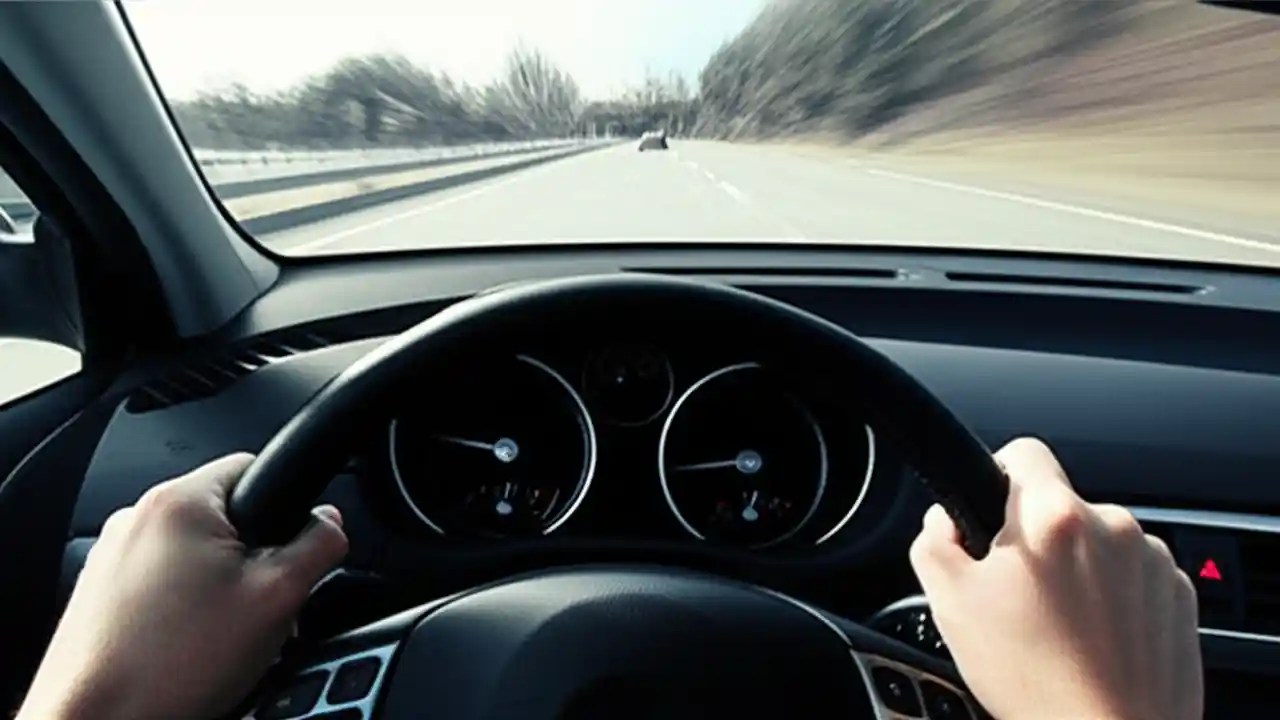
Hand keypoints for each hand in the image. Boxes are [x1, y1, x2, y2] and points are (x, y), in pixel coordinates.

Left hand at [17, 453, 348, 719]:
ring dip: (220, 589)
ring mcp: (111, 558)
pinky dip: (184, 611)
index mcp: (179, 502)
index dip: (289, 509)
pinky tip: (190, 650)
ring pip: (195, 556)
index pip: (256, 466)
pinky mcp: (98, 596)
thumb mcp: (278, 597)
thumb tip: (330, 523)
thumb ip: (319, 545)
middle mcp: (136, 519)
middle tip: (261, 610)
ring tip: (222, 639)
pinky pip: (163, 587)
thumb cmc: (170, 667)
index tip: (292, 553)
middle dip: (254, 561)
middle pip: (226, 518)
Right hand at [910, 438, 1202, 719]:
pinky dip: (1114, 598)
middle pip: (1059, 507)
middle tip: (1017, 595)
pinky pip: (1134, 576)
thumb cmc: (1035, 680)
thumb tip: (943, 521)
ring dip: (1079, 569)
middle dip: (1036, 540)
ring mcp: (1153, 560)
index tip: (992, 513)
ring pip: (1098, 542)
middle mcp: (1112, 525)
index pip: (1023, 452)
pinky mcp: (1179, 594)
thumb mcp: (949, 604)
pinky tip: (1094, 640)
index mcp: (1052, 516)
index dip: (998, 477)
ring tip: (1059, 627)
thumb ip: (933, 542)